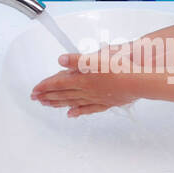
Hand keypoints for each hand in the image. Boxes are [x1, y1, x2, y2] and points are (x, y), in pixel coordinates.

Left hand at [29, 44, 144, 116]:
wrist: (139, 81)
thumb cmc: (121, 68)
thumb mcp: (97, 58)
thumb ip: (77, 60)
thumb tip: (61, 60)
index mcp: (82, 79)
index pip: (59, 82)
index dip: (45, 86)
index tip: (34, 90)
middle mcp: (86, 90)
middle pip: (62, 94)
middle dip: (47, 95)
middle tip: (35, 98)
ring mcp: (96, 98)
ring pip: (72, 102)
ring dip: (58, 103)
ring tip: (47, 105)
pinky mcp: (106, 102)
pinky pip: (88, 109)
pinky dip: (78, 111)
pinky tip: (71, 114)